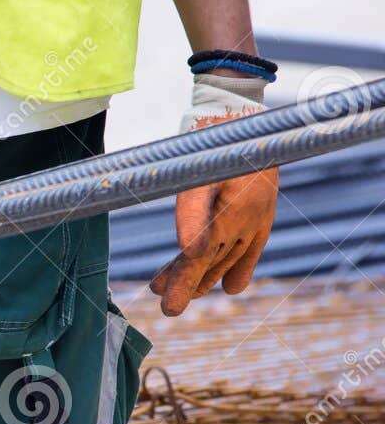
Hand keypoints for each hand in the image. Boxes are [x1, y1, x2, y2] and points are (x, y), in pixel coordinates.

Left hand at [150, 81, 277, 316]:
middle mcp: (246, 222)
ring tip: (173, 288)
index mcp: (230, 216)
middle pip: (210, 263)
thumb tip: (189, 250)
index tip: (165, 306)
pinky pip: (250, 249)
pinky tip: (232, 288)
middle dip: (186, 283)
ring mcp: (256, 219)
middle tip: (163, 303)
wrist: (239, 117)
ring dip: (201, 275)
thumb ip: (192, 215)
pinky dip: (238, 268)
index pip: (200, 260)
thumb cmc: (208, 145)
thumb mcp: (194, 176)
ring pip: (225, 257)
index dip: (182, 283)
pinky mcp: (259, 214)